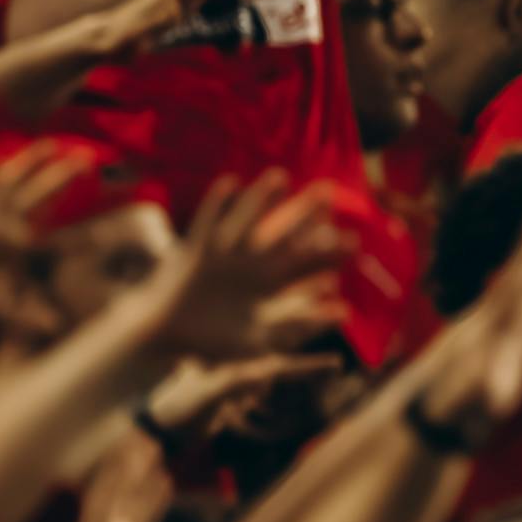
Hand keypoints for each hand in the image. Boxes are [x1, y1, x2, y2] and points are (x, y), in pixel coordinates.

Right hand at [143, 177, 353, 363]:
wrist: (167, 337)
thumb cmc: (212, 344)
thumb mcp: (261, 340)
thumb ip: (299, 326)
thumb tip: (344, 313)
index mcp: (265, 285)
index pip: (302, 264)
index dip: (327, 253)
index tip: (354, 240)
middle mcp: (248, 266)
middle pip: (282, 235)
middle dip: (303, 214)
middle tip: (329, 190)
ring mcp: (223, 256)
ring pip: (247, 221)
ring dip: (261, 199)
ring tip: (280, 176)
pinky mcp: (196, 253)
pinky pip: (208, 222)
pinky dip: (217, 203)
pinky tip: (230, 182)